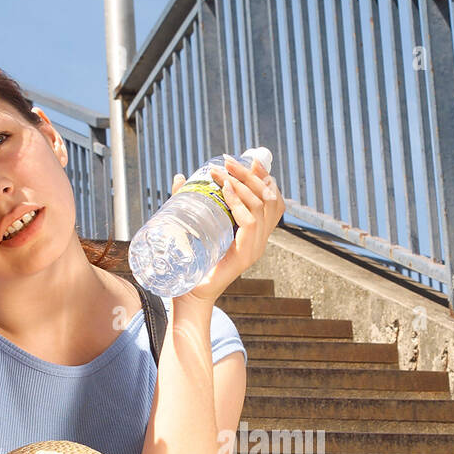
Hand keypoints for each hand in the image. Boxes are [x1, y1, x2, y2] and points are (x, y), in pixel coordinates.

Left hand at [169, 154, 283, 304]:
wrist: (191, 294)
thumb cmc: (192, 262)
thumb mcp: (196, 226)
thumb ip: (190, 204)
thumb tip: (180, 176)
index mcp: (255, 233)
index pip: (273, 201)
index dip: (265, 178)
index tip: (251, 159)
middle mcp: (260, 240)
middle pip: (268, 199)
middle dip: (249, 175)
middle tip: (228, 161)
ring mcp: (255, 248)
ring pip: (260, 207)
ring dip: (242, 184)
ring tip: (222, 172)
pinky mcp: (245, 255)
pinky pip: (248, 222)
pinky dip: (238, 203)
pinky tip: (226, 190)